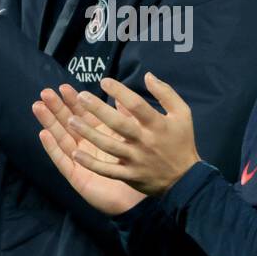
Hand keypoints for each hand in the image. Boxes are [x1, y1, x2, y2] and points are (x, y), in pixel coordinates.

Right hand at [32, 83, 145, 215]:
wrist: (139, 199)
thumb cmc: (138, 169)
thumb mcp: (132, 139)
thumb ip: (127, 119)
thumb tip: (122, 99)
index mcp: (100, 136)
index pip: (83, 114)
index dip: (73, 101)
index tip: (65, 87)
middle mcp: (87, 146)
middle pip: (68, 123)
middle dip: (56, 108)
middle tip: (46, 93)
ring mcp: (80, 161)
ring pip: (61, 138)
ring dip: (49, 123)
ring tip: (38, 107)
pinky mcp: (76, 177)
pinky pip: (63, 161)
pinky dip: (53, 148)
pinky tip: (44, 134)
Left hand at [55, 73, 200, 198]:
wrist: (186, 179)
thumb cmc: (182, 142)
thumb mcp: (182, 114)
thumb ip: (166, 93)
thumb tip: (148, 75)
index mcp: (157, 124)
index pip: (136, 105)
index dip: (120, 91)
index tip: (104, 81)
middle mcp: (144, 141)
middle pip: (118, 124)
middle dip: (98, 110)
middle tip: (81, 97)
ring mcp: (135, 160)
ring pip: (108, 146)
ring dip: (88, 134)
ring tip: (71, 121)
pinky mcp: (129, 175)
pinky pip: (107, 170)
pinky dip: (90, 163)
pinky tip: (74, 153)